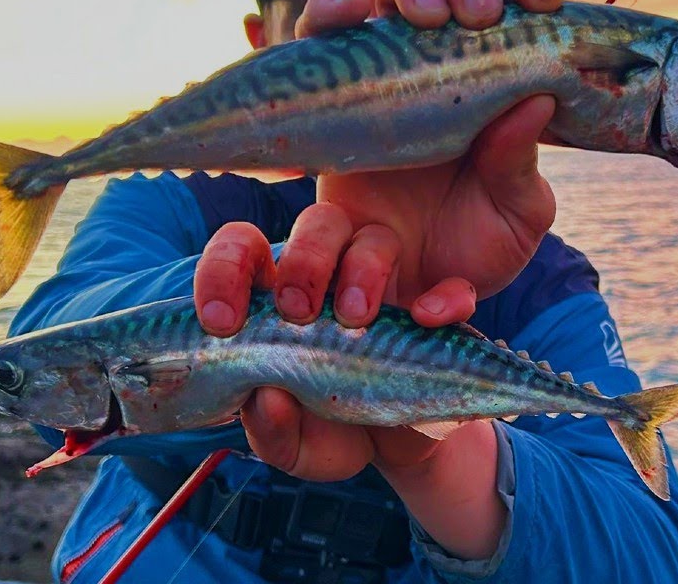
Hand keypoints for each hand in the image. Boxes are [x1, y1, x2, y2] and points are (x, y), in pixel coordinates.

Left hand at [194, 207, 504, 558]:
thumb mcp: (298, 447)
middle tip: (298, 312)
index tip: (222, 321)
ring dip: (363, 270)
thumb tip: (266, 397)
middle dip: (302, 260)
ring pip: (375, 238)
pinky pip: (454, 286)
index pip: (245, 254)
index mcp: (283, 301)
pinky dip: (445, 299)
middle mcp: (333, 278)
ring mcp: (390, 285)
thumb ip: (271, 431)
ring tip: (357, 318)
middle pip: (314, 225)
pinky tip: (429, 320)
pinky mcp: (440, 308)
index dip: (224, 271)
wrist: (403, 452)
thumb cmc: (336, 432)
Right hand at [294, 0, 562, 308]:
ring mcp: (376, 75)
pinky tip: (348, 20)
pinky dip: (329, 14)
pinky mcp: (325, 106)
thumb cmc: (478, 243)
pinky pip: (316, 43)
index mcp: (494, 71)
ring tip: (419, 15)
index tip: (542, 1)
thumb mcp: (516, 214)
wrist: (415, 296)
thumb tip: (534, 101)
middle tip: (470, 14)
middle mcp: (433, 59)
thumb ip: (517, 165)